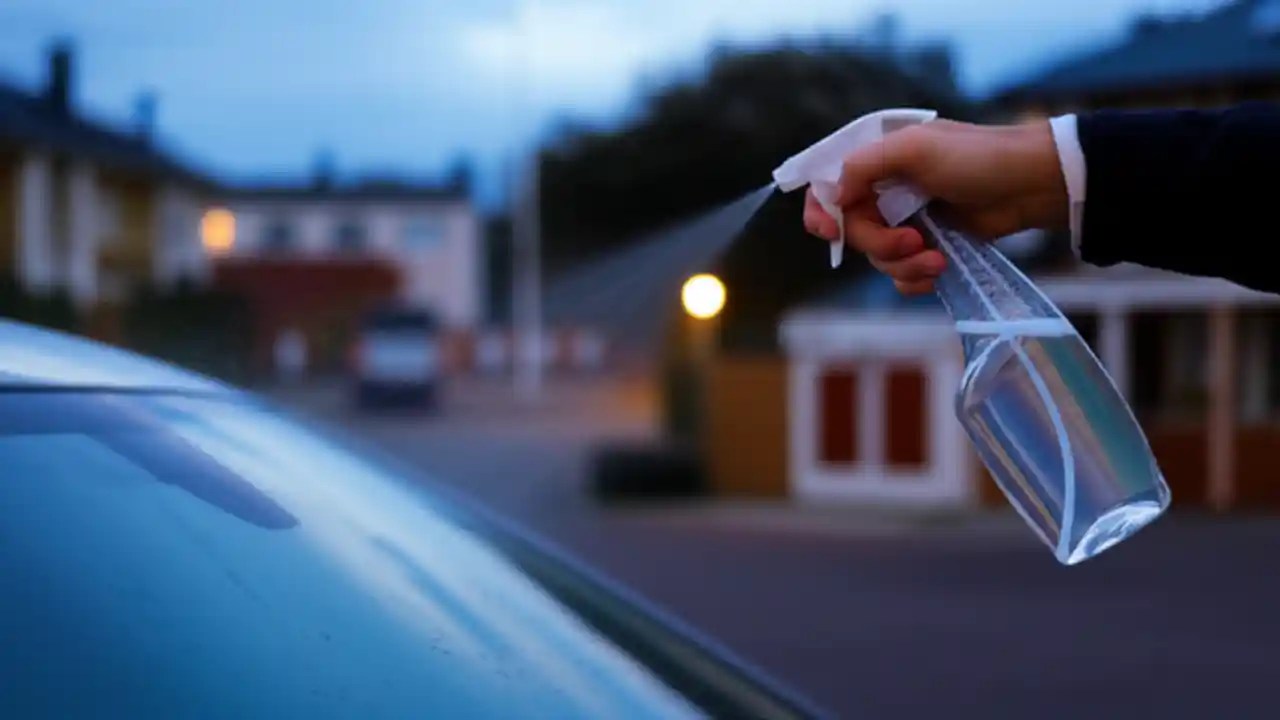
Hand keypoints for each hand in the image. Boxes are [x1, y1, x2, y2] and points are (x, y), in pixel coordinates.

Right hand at [803, 118, 1067, 293]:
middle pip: (852, 231)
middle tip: (914, 241)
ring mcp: (905, 220)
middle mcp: (884, 190)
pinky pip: (900, 274)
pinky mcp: (928, 247)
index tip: (828, 232)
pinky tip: (938, 271)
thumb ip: (864, 167)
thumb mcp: (916, 150)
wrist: (1032, 185)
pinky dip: (914, 278)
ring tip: (937, 259)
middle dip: (879, 244)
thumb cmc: (978, 158)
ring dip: (903, 264)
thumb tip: (832, 197)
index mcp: (876, 159)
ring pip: (877, 257)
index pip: (827, 186)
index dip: (820, 211)